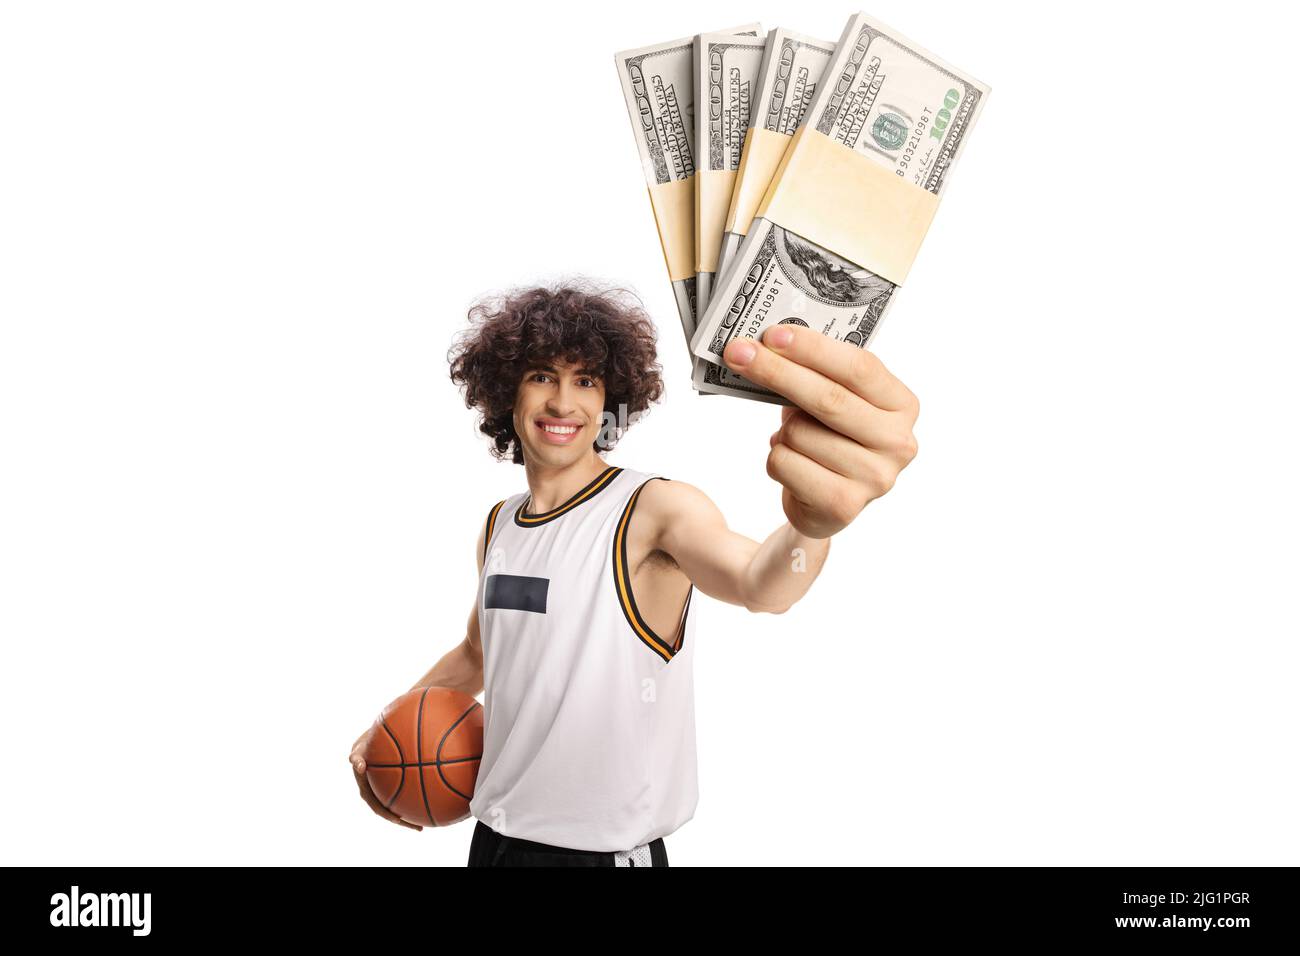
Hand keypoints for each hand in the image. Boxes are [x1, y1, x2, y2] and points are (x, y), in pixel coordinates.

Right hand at [350, 725, 423, 830]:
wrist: (369, 743)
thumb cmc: (364, 747)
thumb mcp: (357, 751)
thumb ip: (356, 758)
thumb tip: (358, 766)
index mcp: (367, 791)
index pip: (377, 807)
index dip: (388, 815)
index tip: (399, 821)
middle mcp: (376, 795)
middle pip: (391, 812)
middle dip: (405, 822)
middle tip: (419, 828)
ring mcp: (385, 792)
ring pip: (400, 806)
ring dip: (412, 814)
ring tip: (428, 821)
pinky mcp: (393, 787)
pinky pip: (406, 794)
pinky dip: (416, 798)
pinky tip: (431, 796)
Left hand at [722, 324, 919, 537]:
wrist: (826, 502)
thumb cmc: (828, 435)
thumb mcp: (833, 398)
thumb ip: (816, 373)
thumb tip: (765, 346)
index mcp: (902, 405)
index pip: (859, 367)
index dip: (813, 348)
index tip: (772, 334)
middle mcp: (898, 442)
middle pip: (829, 398)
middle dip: (778, 371)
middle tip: (738, 352)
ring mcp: (875, 477)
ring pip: (799, 433)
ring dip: (783, 431)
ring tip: (794, 439)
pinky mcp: (844, 505)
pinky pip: (785, 464)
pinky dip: (776, 458)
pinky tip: (793, 464)